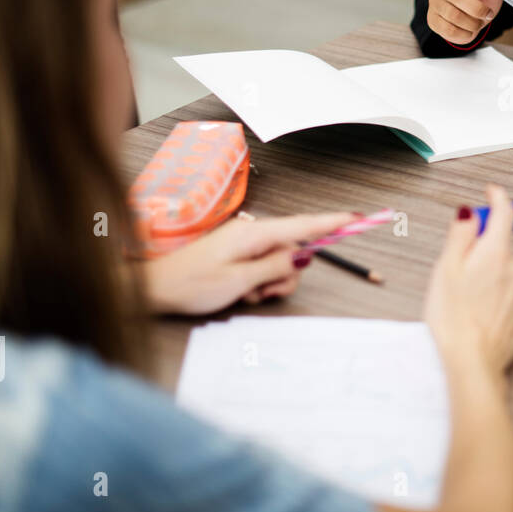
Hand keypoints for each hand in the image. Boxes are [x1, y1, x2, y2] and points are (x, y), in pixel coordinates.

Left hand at [141, 213, 357, 315]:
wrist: (154, 288)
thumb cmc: (190, 284)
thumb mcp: (239, 281)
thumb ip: (275, 268)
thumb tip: (304, 257)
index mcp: (255, 234)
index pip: (304, 226)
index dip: (333, 223)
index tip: (359, 218)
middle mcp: (253, 233)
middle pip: (295, 250)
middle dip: (287, 275)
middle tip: (262, 292)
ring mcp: (246, 243)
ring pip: (282, 262)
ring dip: (272, 282)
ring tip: (246, 293)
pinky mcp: (240, 253)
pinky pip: (265, 266)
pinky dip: (260, 282)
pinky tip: (240, 291)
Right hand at [423, 185, 512, 376]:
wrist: (472, 364)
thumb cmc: (453, 318)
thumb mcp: (446, 269)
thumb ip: (460, 236)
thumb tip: (469, 213)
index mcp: (496, 253)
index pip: (505, 214)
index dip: (498, 198)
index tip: (492, 191)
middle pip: (500, 247)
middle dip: (481, 250)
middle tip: (455, 270)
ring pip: (504, 273)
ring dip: (487, 277)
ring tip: (462, 299)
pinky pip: (507, 296)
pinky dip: (493, 298)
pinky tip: (475, 313)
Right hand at [426, 0, 511, 45]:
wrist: (472, 15)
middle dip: (475, 7)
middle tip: (489, 13)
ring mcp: (434, 4)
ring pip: (453, 15)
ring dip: (473, 22)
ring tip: (481, 22)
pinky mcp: (433, 21)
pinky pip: (449, 30)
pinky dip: (465, 33)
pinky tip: (471, 30)